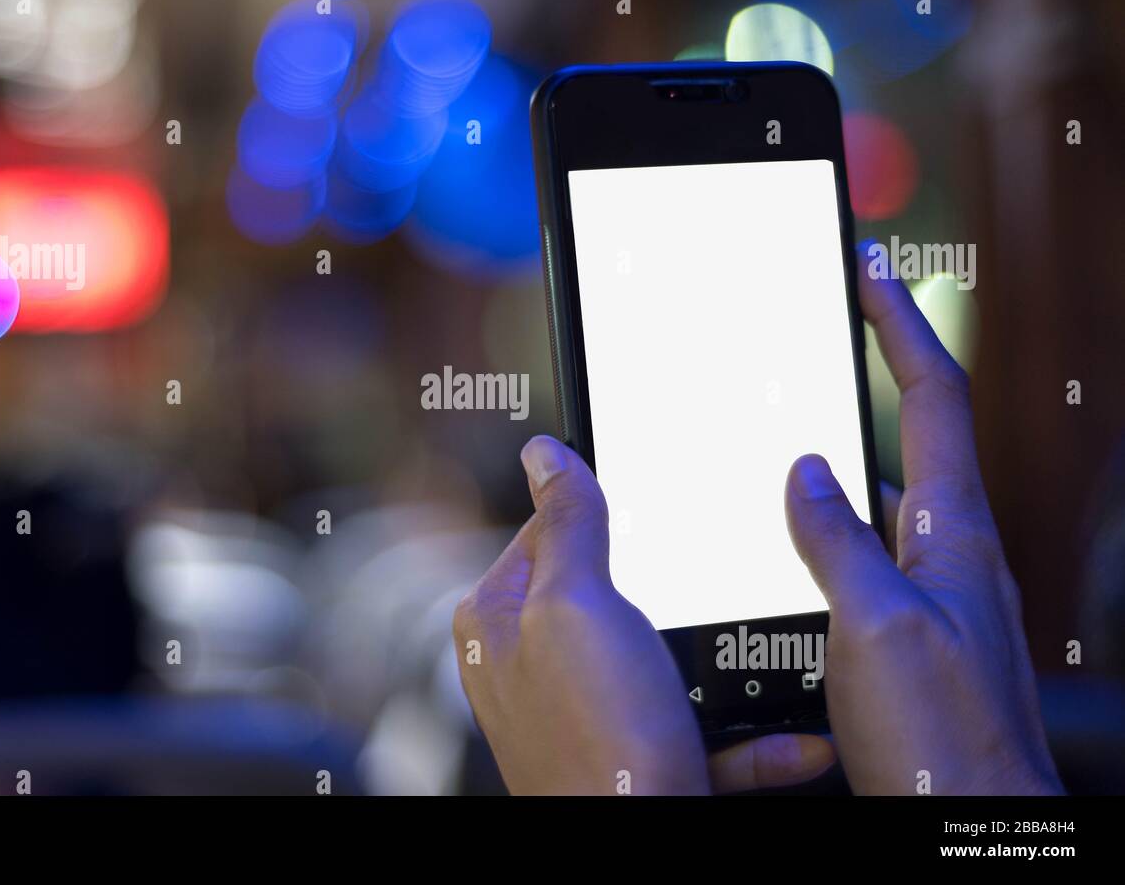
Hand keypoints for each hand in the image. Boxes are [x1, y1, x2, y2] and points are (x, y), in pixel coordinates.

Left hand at [454, 435, 834, 794]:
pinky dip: (749, 740)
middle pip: (613, 592)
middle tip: (730, 571)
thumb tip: (544, 454)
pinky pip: (700, 733)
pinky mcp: (636, 761)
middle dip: (680, 589)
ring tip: (774, 649)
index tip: (660, 494)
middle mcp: (534, 666)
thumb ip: (566, 523)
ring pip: (666, 664)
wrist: (640, 852)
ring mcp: (587, 716)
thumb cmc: (596, 742)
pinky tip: (796, 739)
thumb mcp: (579, 606)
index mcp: (502, 618)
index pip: (546, 529)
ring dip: (728, 665)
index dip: (602, 508)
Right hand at [782, 243, 1061, 794]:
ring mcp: (940, 597)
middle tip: (830, 331)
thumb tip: (809, 467)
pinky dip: (836, 532)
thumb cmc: (940, 738)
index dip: (900, 329)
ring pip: (888, 504)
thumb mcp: (875, 625)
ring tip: (789, 437)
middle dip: (876, 375)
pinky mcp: (918, 639)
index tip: (870, 273)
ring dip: (847, 461)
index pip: (932, 401)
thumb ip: (836, 539)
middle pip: (916, 439)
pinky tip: (796, 548)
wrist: (969, 826)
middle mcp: (954, 556)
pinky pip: (874, 560)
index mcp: (954, 536)